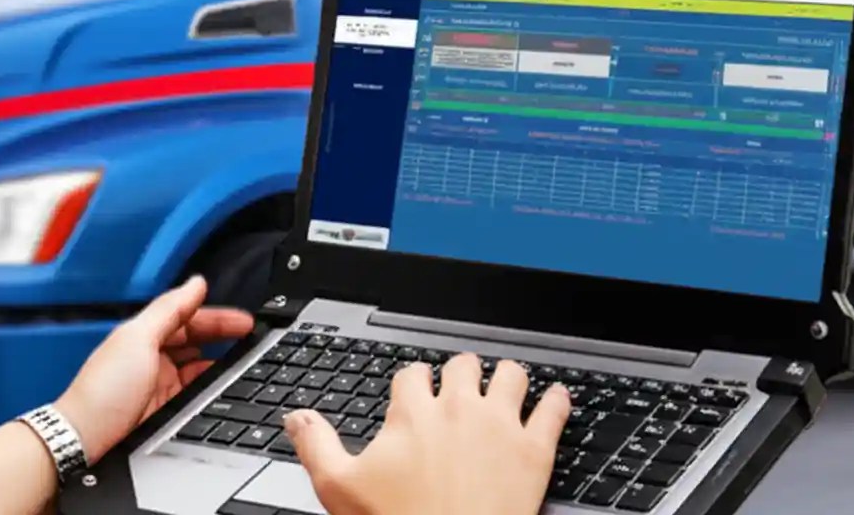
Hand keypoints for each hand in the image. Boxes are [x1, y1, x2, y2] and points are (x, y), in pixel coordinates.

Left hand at [56, 276, 253, 462]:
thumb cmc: (103, 391)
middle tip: (250, 336)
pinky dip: (211, 387)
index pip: (187, 317)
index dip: (216, 316)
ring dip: (219, 362)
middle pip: (196, 339)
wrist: (87, 439)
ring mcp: (160, 384)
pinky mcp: (166, 409)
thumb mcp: (138, 338)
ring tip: (242, 361)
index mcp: (144, 335)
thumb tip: (196, 283)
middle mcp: (152, 357)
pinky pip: (196, 392)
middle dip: (222, 335)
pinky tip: (222, 386)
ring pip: (199, 366)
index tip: (244, 319)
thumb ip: (170, 308)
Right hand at [285, 354, 571, 514]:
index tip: (416, 395)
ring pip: (511, 374)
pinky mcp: (535, 450)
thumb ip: (317, 445)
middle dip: (461, 374)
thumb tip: (296, 417)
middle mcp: (459, 408)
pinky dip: (557, 401)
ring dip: (507, 378)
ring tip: (506, 387)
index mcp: (413, 413)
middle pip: (463, 365)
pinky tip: (556, 400)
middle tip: (461, 391)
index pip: (412, 374)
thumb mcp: (339, 489)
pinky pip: (554, 408)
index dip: (413, 384)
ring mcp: (501, 425)